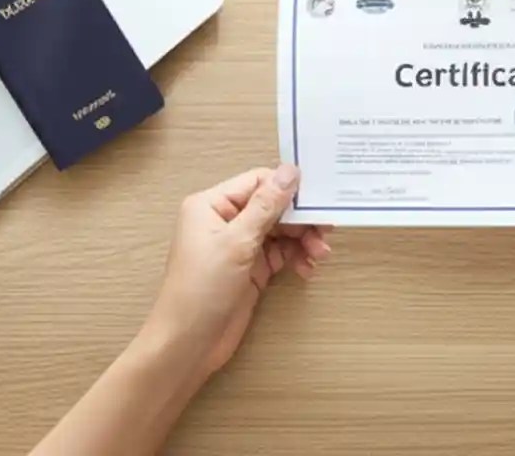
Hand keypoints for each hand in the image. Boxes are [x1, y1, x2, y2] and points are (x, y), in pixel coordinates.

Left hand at [143, 164, 331, 377]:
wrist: (188, 344)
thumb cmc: (202, 288)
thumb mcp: (236, 242)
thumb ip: (266, 206)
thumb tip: (290, 171)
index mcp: (212, 205)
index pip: (257, 182)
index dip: (287, 188)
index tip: (318, 199)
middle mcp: (225, 221)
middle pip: (272, 207)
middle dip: (300, 219)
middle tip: (326, 231)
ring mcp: (238, 246)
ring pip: (280, 231)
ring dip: (302, 240)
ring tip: (319, 255)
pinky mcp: (250, 269)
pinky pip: (280, 254)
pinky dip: (295, 258)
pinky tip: (306, 269)